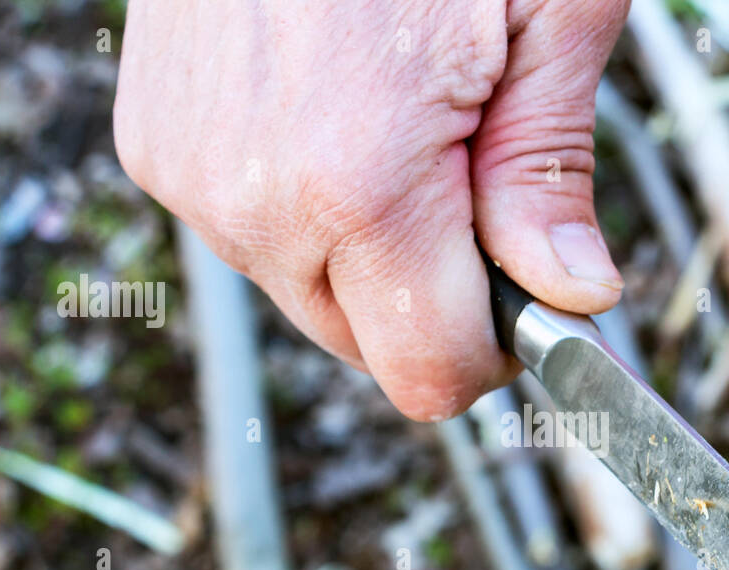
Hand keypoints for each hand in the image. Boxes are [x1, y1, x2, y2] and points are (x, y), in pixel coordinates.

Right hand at [114, 0, 628, 420]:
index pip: (430, 373)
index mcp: (358, 183)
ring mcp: (190, 172)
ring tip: (392, 123)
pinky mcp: (155, 143)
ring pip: (309, 293)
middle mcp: (254, 198)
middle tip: (466, 179)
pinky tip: (330, 111)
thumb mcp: (545, 13)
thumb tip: (574, 295)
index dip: (494, 349)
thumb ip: (548, 172)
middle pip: (368, 348)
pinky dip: (303, 202)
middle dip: (432, 296)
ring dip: (366, 249)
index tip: (527, 296)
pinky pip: (253, 230)